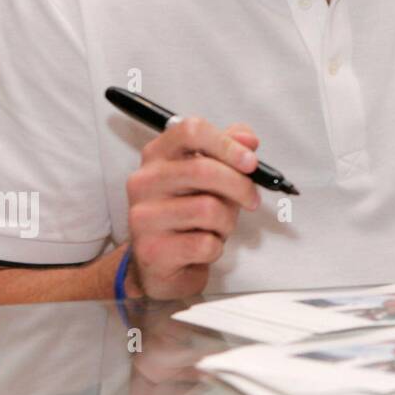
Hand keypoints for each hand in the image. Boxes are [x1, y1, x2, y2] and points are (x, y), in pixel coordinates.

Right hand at [125, 118, 261, 298]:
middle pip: (204, 169)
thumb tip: (248, 138)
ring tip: (218, 227)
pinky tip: (203, 247)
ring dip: (227, 221)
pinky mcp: (151, 250)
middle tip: (252, 200)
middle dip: (239, 186)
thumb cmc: (189, 212)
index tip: (251, 162)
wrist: (160, 263)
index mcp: (158, 154)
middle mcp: (143, 181)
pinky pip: (205, 243)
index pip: (190, 131)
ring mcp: (143, 216)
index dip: (227, 144)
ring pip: (208, 209)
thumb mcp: (210, 176)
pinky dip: (216, 247)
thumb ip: (228, 150)